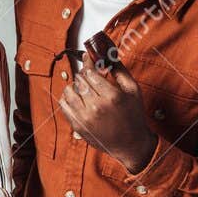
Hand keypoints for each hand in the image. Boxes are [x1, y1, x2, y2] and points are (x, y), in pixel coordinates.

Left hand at [57, 50, 157, 173]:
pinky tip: (77, 97)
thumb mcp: (133, 90)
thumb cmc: (133, 116)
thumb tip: (108, 52)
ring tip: (85, 88)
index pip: (90, 72)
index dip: (89, 64)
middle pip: (79, 80)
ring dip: (75, 86)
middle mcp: (96, 107)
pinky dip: (68, 98)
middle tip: (90, 76)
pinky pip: (64, 105)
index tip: (88, 58)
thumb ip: (119, 69)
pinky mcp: (77, 126)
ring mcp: (85, 118)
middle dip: (84, 75)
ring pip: (69, 91)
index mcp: (112, 96)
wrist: (130, 144)